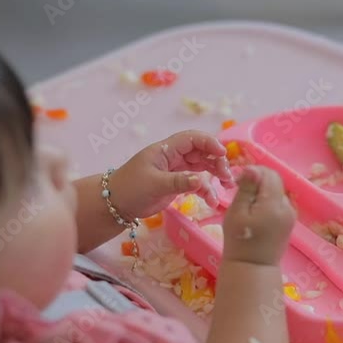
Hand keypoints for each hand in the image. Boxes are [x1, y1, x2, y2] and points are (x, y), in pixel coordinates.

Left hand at [110, 130, 234, 218]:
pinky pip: (197, 184)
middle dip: (216, 161)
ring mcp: (177, 170)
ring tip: (227, 185)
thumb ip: (178, 182)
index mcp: (166, 149)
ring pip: (202, 167)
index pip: (192, 139)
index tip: (223, 153)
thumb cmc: (130, 188)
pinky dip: (207, 190)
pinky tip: (213, 201)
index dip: (209, 142)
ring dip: (215, 174)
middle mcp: (174, 157)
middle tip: (226, 175)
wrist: (115, 204)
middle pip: (201, 152)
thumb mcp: (154, 184)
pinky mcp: (177, 184)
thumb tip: (200, 180)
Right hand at [222, 166, 295, 265]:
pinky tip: (256, 216)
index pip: (269, 174)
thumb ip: (247, 189)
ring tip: (247, 209)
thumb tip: (252, 168)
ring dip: (262, 193)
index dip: (253, 173)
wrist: (252, 268)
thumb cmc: (239, 242)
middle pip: (274, 182)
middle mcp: (287, 206)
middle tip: (241, 196)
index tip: (238, 184)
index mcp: (274, 204)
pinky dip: (267, 203)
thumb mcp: (237, 213)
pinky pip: (278, 203)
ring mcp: (290, 214)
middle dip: (258, 183)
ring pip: (276, 192)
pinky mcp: (289, 221)